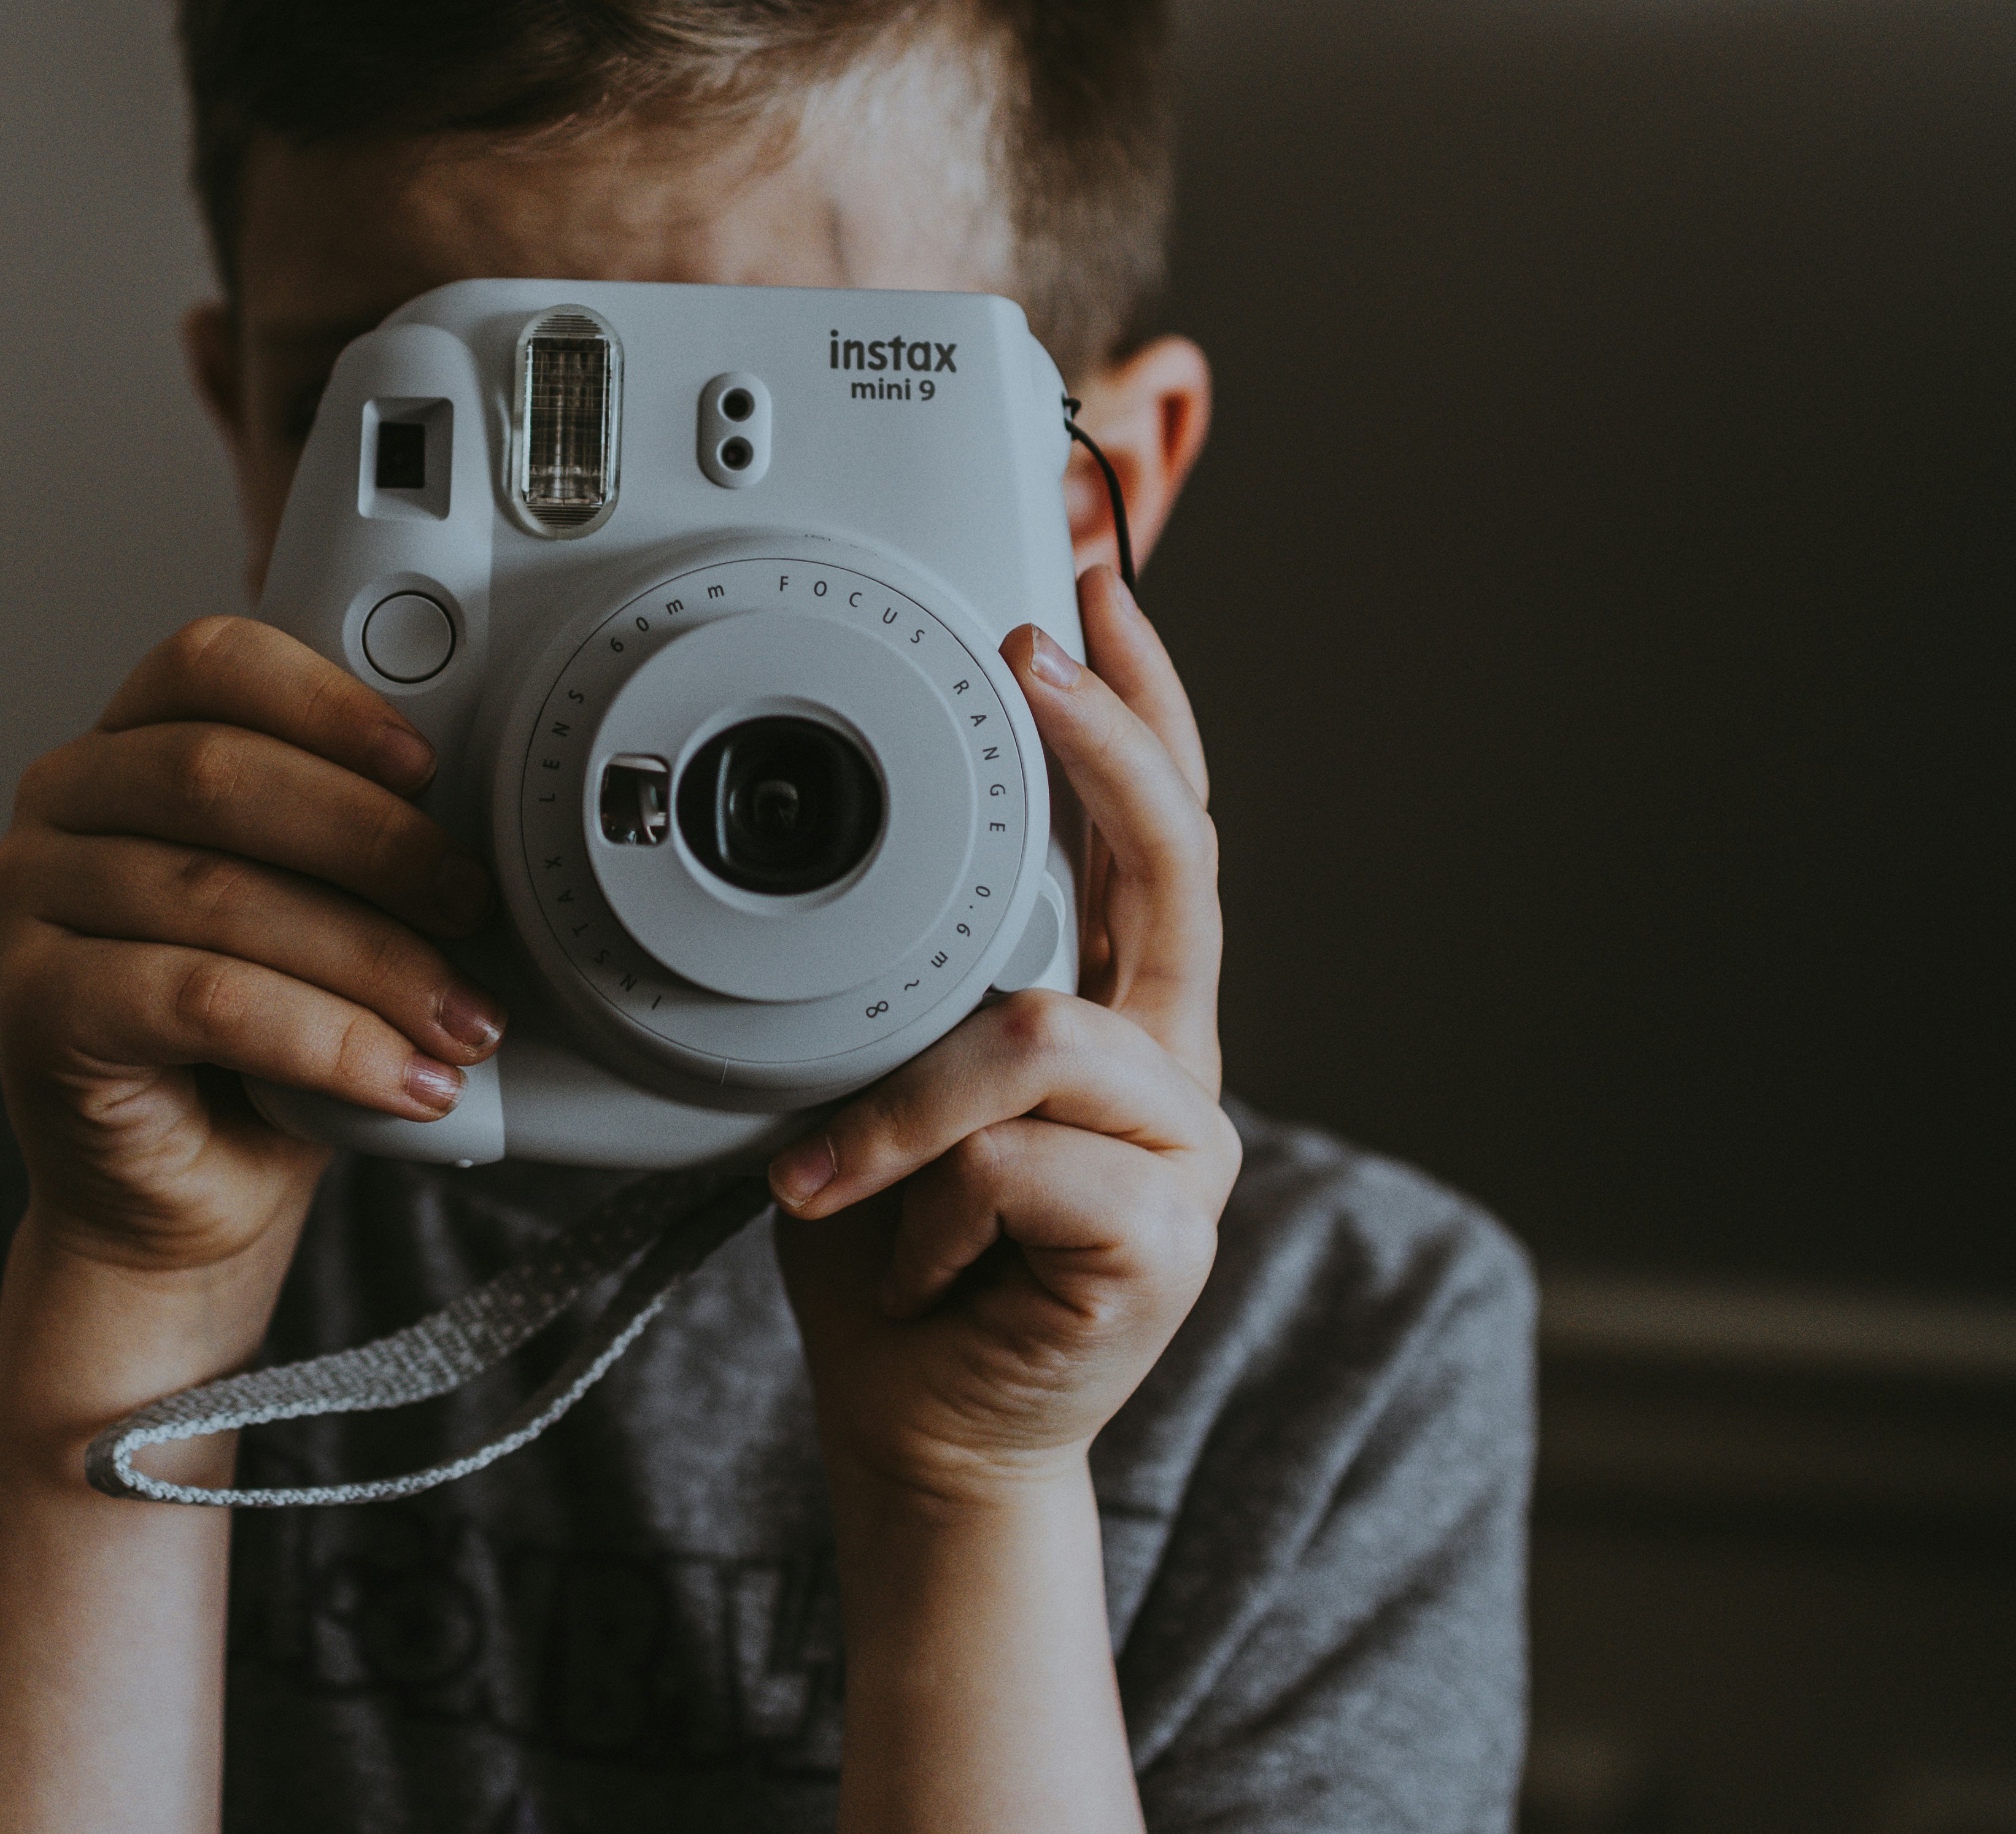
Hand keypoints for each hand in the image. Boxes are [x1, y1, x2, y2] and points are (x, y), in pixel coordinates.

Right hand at [0, 616, 506, 1276]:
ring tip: (462, 1018)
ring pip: (223, 897)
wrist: (186, 1196)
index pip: (212, 662)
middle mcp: (58, 803)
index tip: (430, 765)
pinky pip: (202, 998)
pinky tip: (401, 1077)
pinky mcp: (35, 1007)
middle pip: (220, 775)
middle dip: (374, 841)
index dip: (326, 701)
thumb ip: (354, 834)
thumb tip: (480, 812)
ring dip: (373, 960)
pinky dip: (327, 1039)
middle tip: (473, 905)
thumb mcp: (317, 906)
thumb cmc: (260, 1040)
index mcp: (125, 743)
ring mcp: (27, 902)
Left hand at [770, 564, 1235, 1504]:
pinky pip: (1013, 1162)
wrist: (922, 1421)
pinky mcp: (1161, 1241)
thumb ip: (919, 978)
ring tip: (834, 1181)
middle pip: (1175, 865)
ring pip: (1036, 1034)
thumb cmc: (897, 1246)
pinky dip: (922, 1205)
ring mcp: (1181, 1151)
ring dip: (902, 1108)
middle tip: (1029, 660)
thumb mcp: (889, 1074)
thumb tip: (872, 853)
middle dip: (1100, 742)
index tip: (1089, 594)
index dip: (1142, 704)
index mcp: (1121, 1007)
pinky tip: (915, 1262)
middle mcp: (1172, 1060)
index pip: (1162, 827)